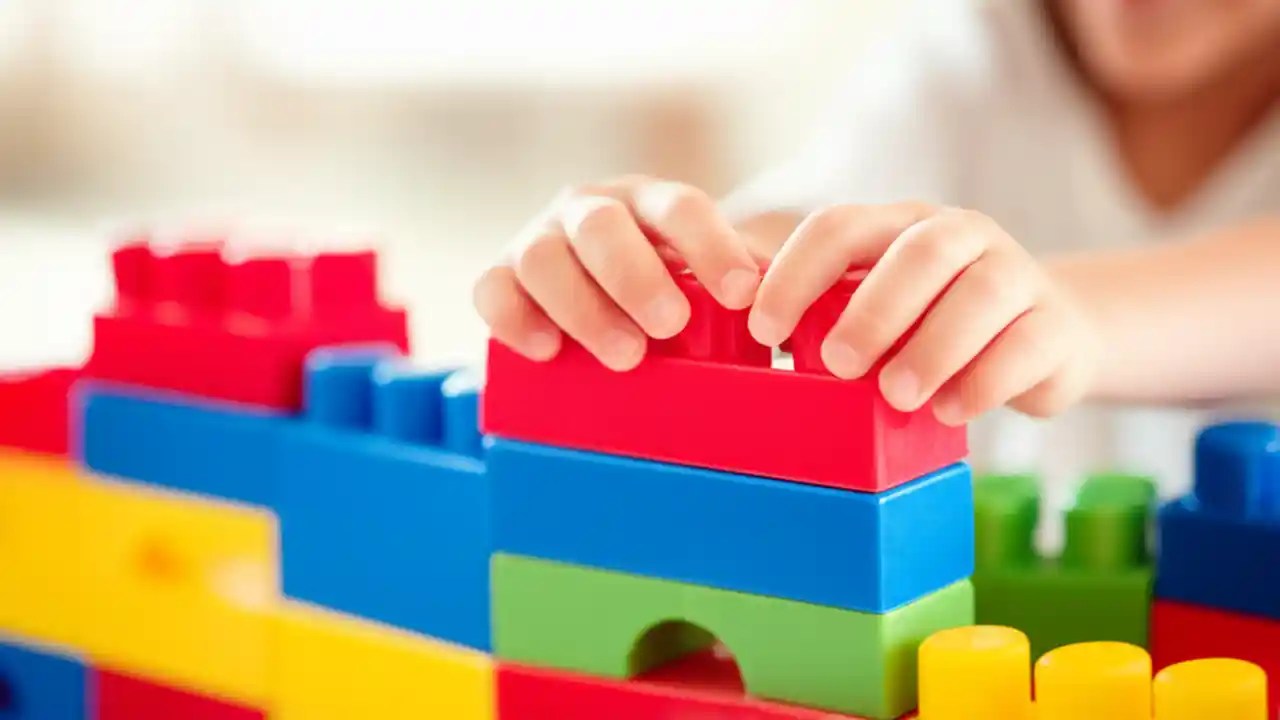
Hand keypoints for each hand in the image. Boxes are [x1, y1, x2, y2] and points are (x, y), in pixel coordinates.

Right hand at [473, 175, 761, 370]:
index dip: (710, 246)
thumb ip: (740, 285)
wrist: (586, 289)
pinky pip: (490, 290)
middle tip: (669, 324)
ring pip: (543, 257)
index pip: (679, 207)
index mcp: (647, 203)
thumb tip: (795, 314)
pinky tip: (547, 351)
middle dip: (636, 275)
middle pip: (602, 225)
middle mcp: (588, 211)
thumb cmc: (661, 290)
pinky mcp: (498, 277)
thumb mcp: (702, 276)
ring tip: (624, 355)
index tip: (742, 293)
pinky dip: (514, 319)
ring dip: (583, 306)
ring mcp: (536, 241)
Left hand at [749, 203, 1099, 424]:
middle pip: (921, 252)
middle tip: (837, 365)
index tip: (761, 329)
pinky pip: (1027, 344)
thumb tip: (729, 322)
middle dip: (874, 309)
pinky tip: (949, 410)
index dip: (797, 272)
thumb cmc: (931, 327)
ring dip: (932, 347)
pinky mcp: (1058, 327)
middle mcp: (962, 237)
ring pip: (982, 292)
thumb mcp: (874, 310)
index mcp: (900, 226)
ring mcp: (1017, 276)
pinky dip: (984, 380)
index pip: (841, 227)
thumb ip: (817, 311)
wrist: (1045, 340)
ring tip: (895, 395)